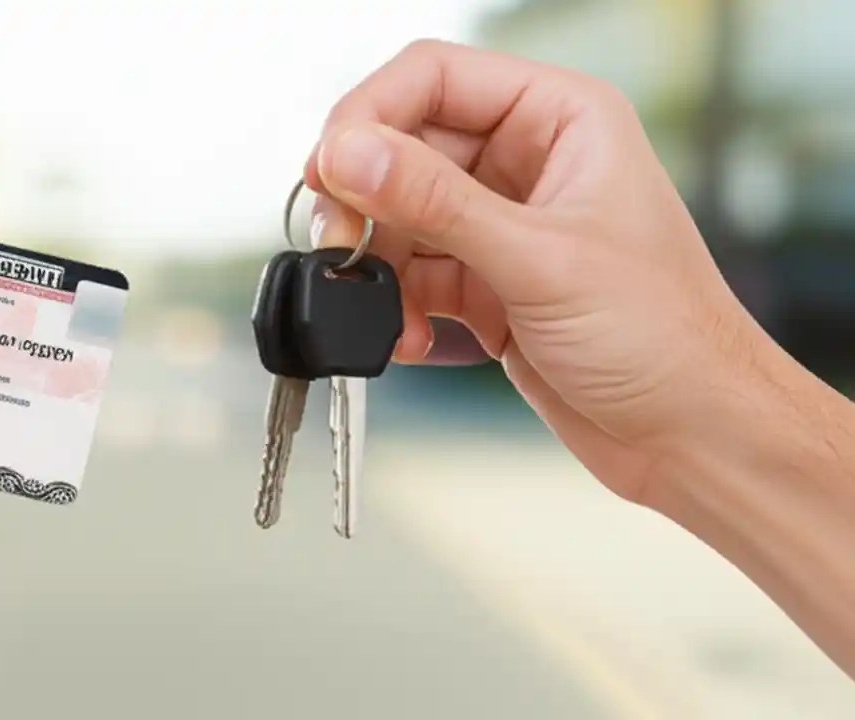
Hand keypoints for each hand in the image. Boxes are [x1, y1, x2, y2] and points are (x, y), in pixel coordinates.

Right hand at [304, 40, 769, 502]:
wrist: (691, 434)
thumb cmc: (665, 335)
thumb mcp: (538, 259)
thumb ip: (434, 202)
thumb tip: (350, 154)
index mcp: (560, 119)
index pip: (435, 79)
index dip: (370, 115)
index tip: (329, 167)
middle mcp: (527, 161)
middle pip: (404, 147)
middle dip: (364, 199)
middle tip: (339, 242)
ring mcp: (503, 224)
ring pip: (399, 217)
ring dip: (379, 264)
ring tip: (385, 306)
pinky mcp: (486, 282)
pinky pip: (412, 275)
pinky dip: (397, 308)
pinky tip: (412, 336)